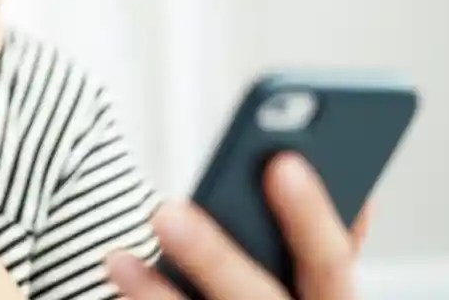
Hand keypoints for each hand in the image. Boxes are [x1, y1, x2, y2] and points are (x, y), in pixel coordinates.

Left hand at [107, 153, 371, 298]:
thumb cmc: (277, 298)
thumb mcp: (310, 281)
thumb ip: (306, 238)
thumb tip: (303, 165)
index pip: (330, 260)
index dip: (310, 216)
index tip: (282, 163)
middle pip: (257, 298)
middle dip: (214, 257)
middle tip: (167, 212)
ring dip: (159, 297)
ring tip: (118, 258)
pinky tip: (117, 289)